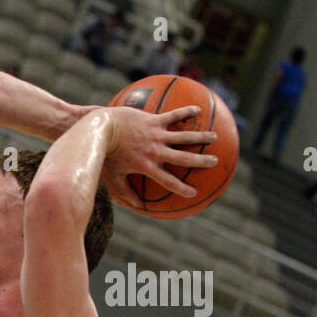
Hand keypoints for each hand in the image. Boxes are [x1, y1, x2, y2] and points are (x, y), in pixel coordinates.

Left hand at [100, 104, 218, 208]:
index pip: (168, 181)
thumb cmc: (106, 153)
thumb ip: (125, 191)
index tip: (194, 193)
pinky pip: (174, 115)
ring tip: (214, 137)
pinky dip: (186, 112)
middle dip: (200, 161)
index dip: (181, 188)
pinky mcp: (154, 120)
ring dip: (200, 137)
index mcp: (147, 166)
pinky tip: (198, 109)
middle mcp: (155, 152)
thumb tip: (137, 206)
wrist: (101, 129)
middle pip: (183, 158)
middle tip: (214, 162)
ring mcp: (156, 135)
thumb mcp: (114, 176)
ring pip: (184, 137)